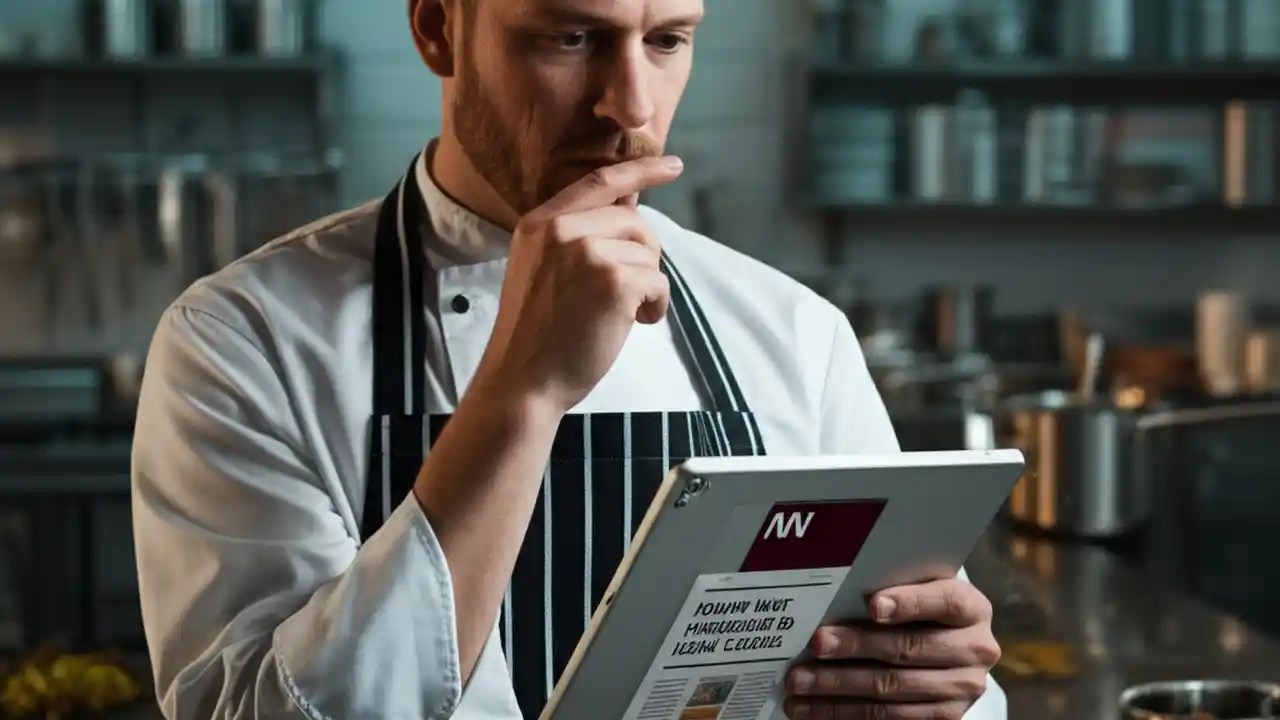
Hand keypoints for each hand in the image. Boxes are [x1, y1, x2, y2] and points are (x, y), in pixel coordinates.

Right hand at [470, 156, 683, 413]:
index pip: (599, 183)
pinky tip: (635, 324)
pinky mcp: (613, 281)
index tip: (673, 165)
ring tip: (624, 314)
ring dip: (647, 286)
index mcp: (539, 222)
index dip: (640, 170)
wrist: (522, 382)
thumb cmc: (536, 336)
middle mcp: (561, 230)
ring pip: (648, 253)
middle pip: (633, 222)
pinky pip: (658, 281)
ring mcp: (587, 253)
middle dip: (643, 256)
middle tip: (630, 293)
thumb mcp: (540, 269)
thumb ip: (574, 239)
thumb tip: (629, 217)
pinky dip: (656, 306)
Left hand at [784, 579, 999, 719]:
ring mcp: (962, 690)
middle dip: (856, 648)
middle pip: (909, 650)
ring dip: (840, 688)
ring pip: (893, 690)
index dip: (910, 603)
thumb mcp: (919, 587)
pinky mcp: (944, 719)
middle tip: (815, 645)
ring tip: (801, 684)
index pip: (946, 602)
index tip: (873, 606)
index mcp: (972, 608)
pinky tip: (816, 710)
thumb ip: (893, 586)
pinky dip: (848, 714)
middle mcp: (975, 650)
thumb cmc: (921, 606)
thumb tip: (838, 593)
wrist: (949, 644)